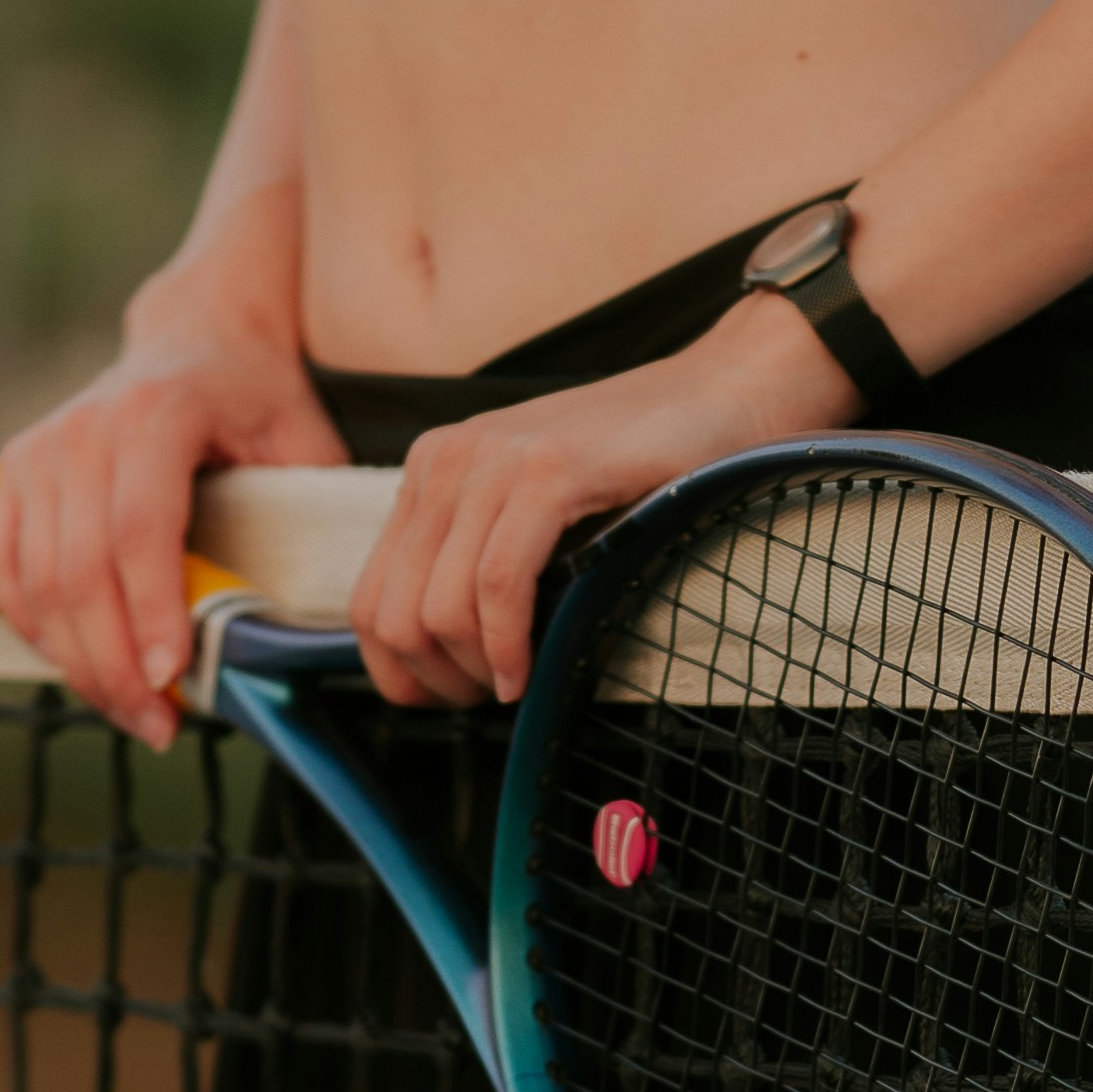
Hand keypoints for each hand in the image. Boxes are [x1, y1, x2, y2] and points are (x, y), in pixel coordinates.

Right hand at [0, 250, 345, 746]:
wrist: (194, 336)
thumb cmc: (259, 398)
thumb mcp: (302, 439)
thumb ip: (306, 513)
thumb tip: (315, 619)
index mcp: (156, 414)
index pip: (140, 531)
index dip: (152, 614)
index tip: (174, 682)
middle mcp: (82, 428)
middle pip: (80, 569)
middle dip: (115, 663)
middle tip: (158, 727)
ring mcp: (37, 450)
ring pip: (37, 581)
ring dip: (78, 663)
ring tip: (132, 715)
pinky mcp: (10, 475)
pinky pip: (4, 571)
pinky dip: (36, 630)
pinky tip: (81, 671)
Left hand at [349, 291, 859, 706]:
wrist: (724, 392)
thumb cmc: (641, 468)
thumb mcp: (535, 513)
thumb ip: (479, 560)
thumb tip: (439, 660)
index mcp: (431, 472)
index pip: (368, 601)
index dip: (399, 674)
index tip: (454, 697)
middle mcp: (445, 460)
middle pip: (391, 616)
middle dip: (434, 681)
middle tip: (489, 699)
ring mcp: (492, 460)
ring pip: (438, 609)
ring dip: (472, 670)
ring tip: (514, 684)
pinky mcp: (548, 470)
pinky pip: (499, 585)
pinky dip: (507, 645)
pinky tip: (527, 671)